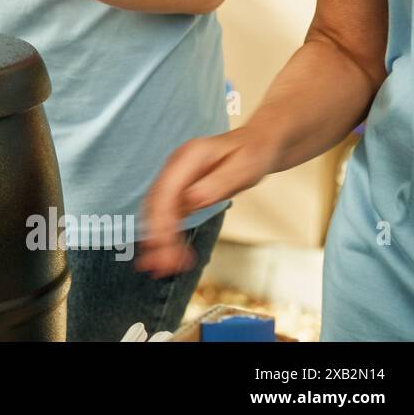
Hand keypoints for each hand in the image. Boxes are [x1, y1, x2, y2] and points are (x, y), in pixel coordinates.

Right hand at [138, 128, 282, 276]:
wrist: (257, 145)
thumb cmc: (253, 153)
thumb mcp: (244, 167)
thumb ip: (218, 183)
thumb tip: (192, 201)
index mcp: (188, 157)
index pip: (165, 190)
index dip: (161, 219)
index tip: (165, 245)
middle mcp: (175, 167)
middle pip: (156, 204)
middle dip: (156, 236)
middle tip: (162, 267)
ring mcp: (175, 179)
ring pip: (157, 212)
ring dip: (157, 241)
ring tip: (160, 269)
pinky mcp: (179, 192)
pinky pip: (167, 216)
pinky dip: (165, 237)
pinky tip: (168, 256)